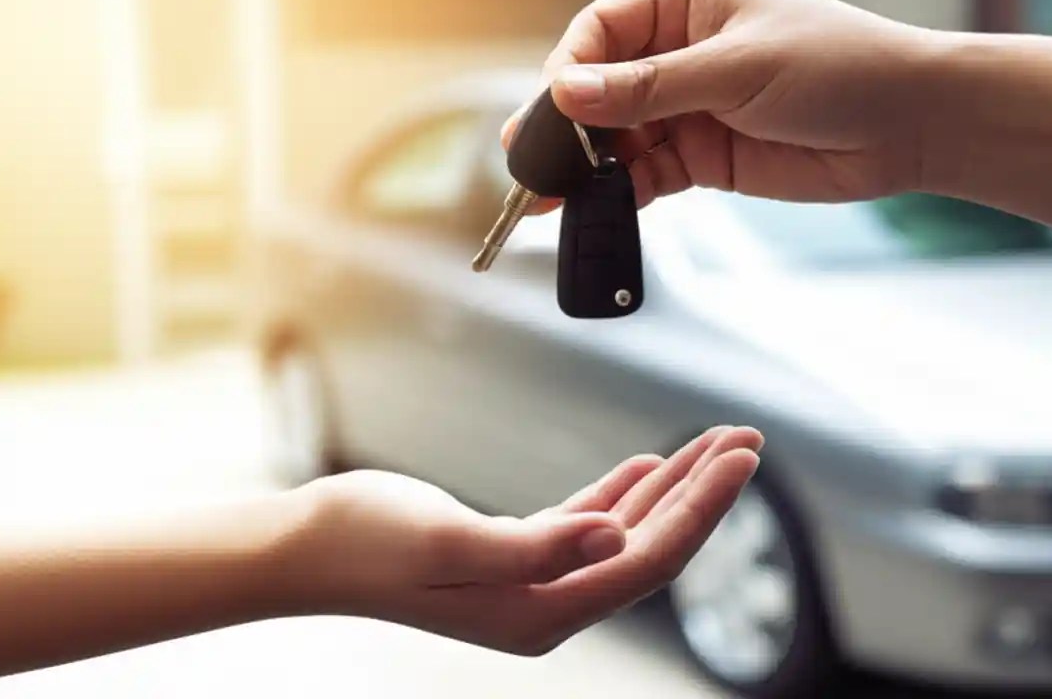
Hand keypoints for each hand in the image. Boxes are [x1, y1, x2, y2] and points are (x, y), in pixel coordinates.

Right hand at [277, 425, 762, 654]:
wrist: (304, 550)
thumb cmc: (364, 545)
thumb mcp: (449, 545)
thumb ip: (537, 546)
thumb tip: (615, 541)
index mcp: (541, 610)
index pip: (649, 559)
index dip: (703, 509)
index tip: (742, 458)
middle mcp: (546, 603)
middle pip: (650, 546)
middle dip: (703, 493)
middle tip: (747, 440)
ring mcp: (530, 581)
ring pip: (624, 532)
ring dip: (671, 488)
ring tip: (714, 446)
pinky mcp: (510, 555)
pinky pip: (584, 524)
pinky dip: (620, 494)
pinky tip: (645, 468)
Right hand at [503, 0, 938, 211]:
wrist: (906, 125)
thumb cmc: (838, 66)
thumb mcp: (736, 67)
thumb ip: (650, 87)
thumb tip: (570, 93)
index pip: (604, 28)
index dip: (573, 66)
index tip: (558, 105)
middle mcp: (680, 50)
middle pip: (601, 86)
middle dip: (566, 124)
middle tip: (527, 158)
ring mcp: (689, 106)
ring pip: (618, 136)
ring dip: (587, 165)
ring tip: (549, 194)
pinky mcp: (703, 155)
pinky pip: (648, 172)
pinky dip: (623, 191)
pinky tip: (597, 205)